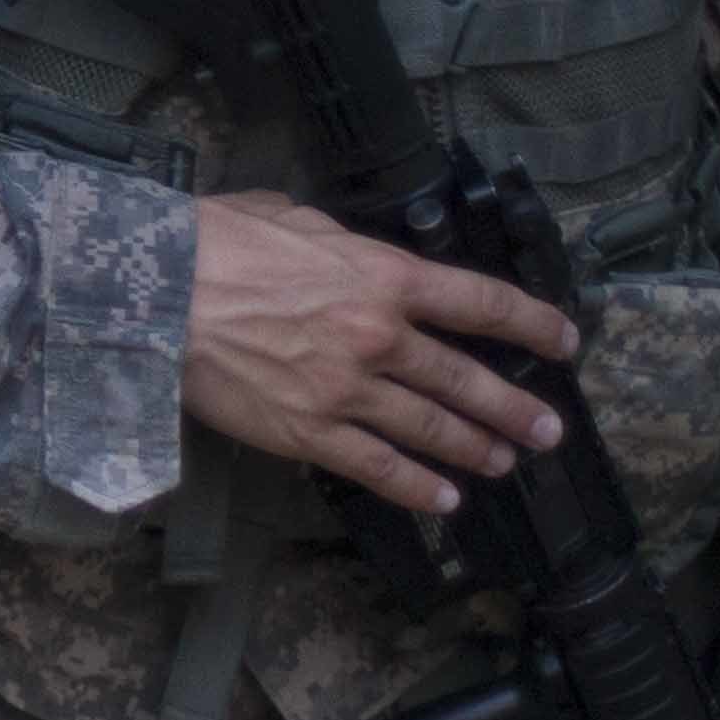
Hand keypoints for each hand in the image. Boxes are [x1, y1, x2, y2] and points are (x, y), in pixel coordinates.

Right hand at [178, 189, 576, 514]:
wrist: (155, 295)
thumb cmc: (211, 244)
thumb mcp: (291, 219)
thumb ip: (339, 244)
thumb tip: (352, 254)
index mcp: (381, 276)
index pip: (479, 302)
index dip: (532, 324)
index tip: (563, 340)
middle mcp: (378, 336)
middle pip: (464, 378)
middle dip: (514, 407)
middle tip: (547, 430)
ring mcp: (346, 391)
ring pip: (431, 428)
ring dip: (475, 448)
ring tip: (504, 462)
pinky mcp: (308, 433)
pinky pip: (377, 468)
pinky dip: (418, 488)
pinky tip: (445, 500)